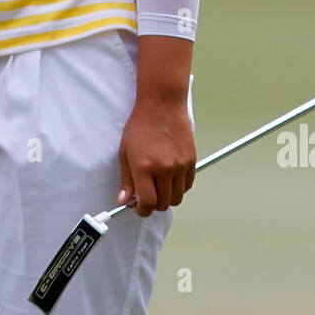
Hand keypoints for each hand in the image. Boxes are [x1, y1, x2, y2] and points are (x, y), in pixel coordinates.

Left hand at [117, 95, 195, 216]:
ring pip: (177, 198)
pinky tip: (169, 177)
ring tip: (158, 186)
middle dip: (153, 204)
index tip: (138, 207)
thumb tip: (124, 201)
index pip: (147, 203)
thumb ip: (126, 179)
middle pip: (163, 203)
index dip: (142, 210)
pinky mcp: (191, 160)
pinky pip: (187, 185)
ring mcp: (180, 165)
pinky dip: (179, 187)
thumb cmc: (141, 125)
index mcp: (144, 167)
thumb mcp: (125, 152)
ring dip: (167, 197)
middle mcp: (164, 168)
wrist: (162, 105)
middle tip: (147, 195)